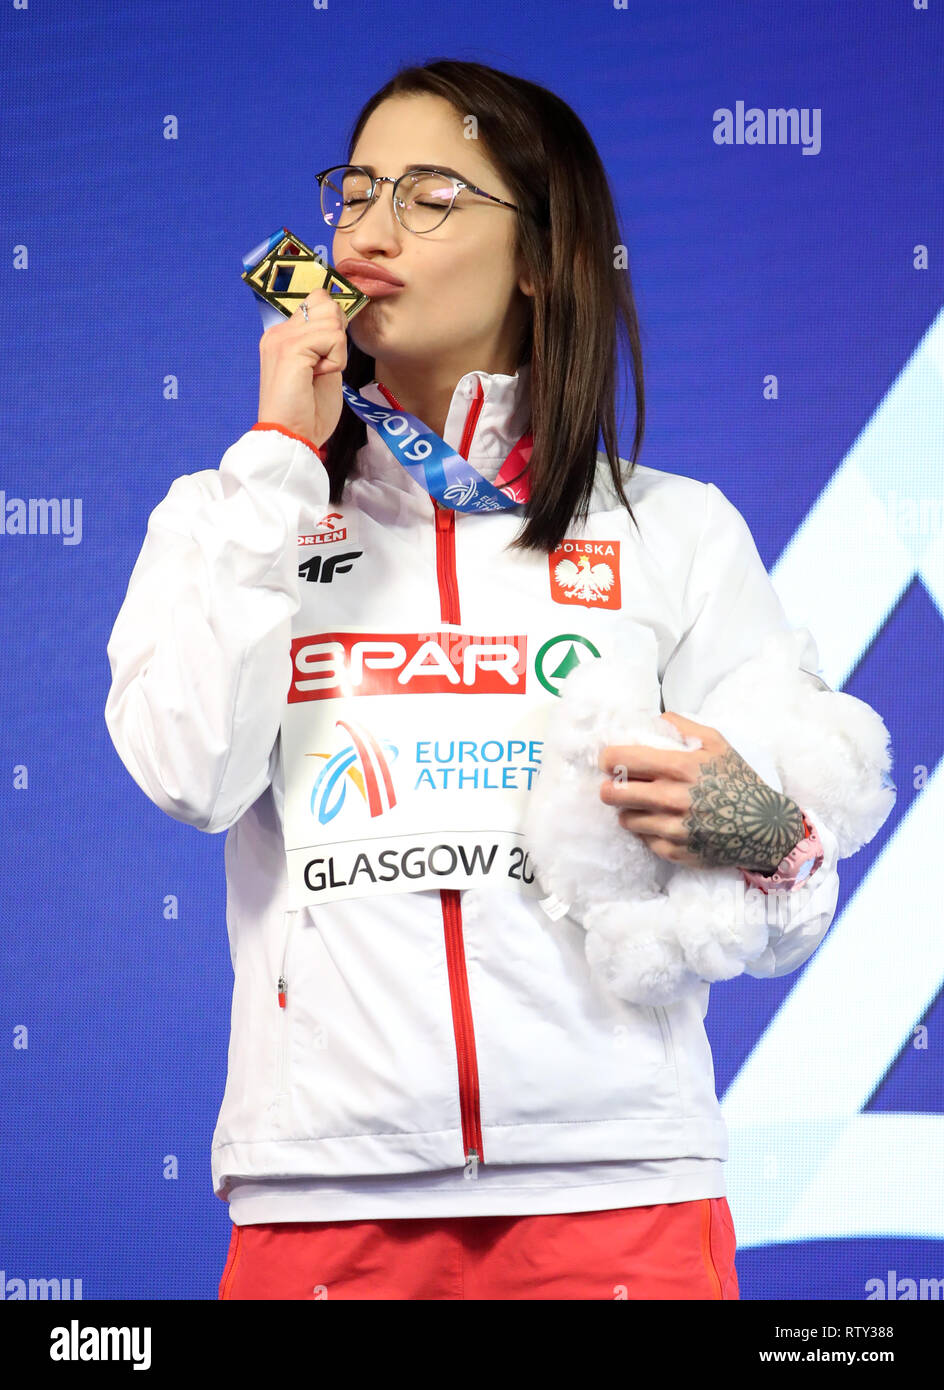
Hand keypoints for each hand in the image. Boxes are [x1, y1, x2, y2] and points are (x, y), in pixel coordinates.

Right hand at [257, 286, 348, 449]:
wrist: (293, 437)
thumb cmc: (309, 412)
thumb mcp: (322, 368)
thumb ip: (327, 342)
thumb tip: (340, 319)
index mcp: (284, 337)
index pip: (317, 301)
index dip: (334, 323)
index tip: (328, 355)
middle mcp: (279, 332)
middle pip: (325, 302)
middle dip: (337, 333)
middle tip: (324, 365)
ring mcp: (282, 338)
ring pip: (332, 319)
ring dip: (337, 351)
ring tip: (319, 374)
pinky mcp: (290, 348)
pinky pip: (333, 337)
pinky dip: (335, 360)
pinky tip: (318, 376)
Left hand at [597, 711, 803, 871]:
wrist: (765, 828)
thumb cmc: (739, 781)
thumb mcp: (717, 743)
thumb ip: (682, 726)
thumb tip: (653, 719)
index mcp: (680, 767)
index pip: (621, 760)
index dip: (608, 759)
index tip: (609, 761)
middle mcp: (672, 799)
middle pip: (612, 794)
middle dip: (609, 787)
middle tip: (616, 785)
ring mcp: (673, 829)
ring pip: (624, 819)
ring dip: (629, 810)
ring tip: (643, 805)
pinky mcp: (675, 852)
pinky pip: (643, 839)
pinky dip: (648, 831)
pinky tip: (662, 822)